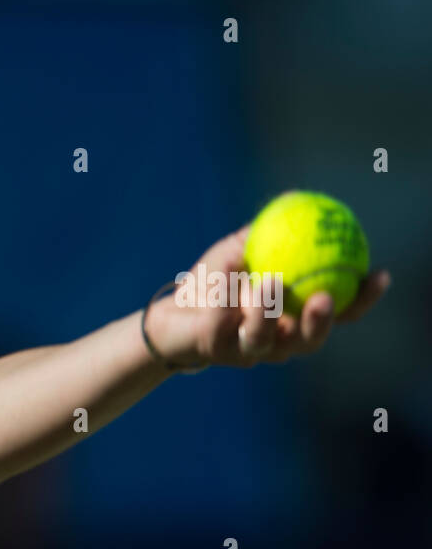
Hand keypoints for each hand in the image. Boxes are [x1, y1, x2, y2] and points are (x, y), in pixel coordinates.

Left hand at [144, 225, 391, 369]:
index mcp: (295, 319)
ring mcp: (246, 351)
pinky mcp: (214, 350)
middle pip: (310, 340)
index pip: (338, 315)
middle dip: (322, 322)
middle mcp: (277, 341)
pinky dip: (229, 304)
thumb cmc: (214, 281)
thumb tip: (296, 197)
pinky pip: (226, 329)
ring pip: (267, 340)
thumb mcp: (242, 249)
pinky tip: (231, 284)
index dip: (361, 300)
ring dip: (270, 313)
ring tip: (269, 284)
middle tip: (325, 297)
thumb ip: (271, 231)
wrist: (170, 311)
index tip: (378, 274)